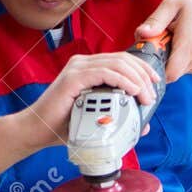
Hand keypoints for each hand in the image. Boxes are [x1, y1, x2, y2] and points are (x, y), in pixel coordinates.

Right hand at [18, 50, 161, 146]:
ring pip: (117, 64)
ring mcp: (77, 68)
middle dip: (143, 74)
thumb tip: (142, 127)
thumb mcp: (95, 121)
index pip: (122, 60)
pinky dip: (122, 80)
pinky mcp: (73, 78)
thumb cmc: (62, 126)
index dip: (142, 68)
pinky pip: (104, 72)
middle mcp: (83, 63)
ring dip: (136, 79)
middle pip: (123, 59)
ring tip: (145, 96)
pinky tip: (132, 91)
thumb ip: (117, 120)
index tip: (155, 83)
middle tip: (152, 94)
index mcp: (89, 69)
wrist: (36, 132)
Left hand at [135, 0, 191, 83]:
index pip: (169, 73)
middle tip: (163, 41)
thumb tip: (141, 34)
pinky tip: (184, 44)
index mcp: (190, 42)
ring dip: (171, 59)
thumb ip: (156, 20)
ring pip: (177, 72)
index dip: (155, 67)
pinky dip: (180, 59)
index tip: (151, 53)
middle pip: (170, 73)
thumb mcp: (173, 3)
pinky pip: (185, 69)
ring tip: (176, 39)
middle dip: (162, 60)